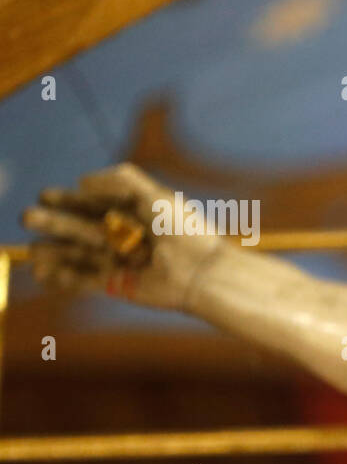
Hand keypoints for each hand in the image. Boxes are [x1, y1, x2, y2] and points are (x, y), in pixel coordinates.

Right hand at [21, 163, 224, 309]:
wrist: (201, 270)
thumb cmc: (183, 230)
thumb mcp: (154, 194)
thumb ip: (119, 179)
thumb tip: (81, 181)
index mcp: (135, 214)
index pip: (95, 205)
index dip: (70, 200)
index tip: (46, 195)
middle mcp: (126, 237)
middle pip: (82, 228)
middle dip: (54, 223)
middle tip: (27, 217)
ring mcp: (121, 261)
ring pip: (79, 254)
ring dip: (54, 251)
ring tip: (31, 249)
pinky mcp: (119, 284)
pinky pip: (84, 280)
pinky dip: (63, 277)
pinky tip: (42, 273)